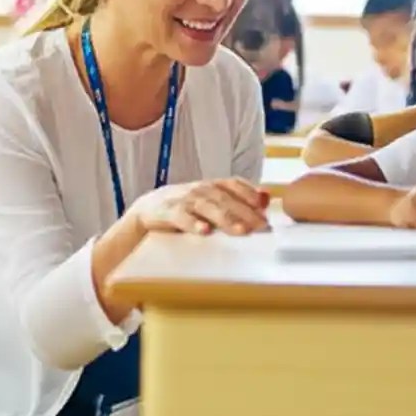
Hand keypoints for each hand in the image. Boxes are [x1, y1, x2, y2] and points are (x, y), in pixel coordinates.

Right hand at [132, 178, 269, 235]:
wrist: (148, 209)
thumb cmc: (186, 206)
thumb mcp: (212, 200)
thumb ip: (238, 199)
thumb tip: (266, 197)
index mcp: (212, 185)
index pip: (234, 185)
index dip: (250, 194)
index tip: (264, 207)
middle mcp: (201, 190)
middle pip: (225, 199)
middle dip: (245, 212)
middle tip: (260, 226)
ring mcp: (185, 200)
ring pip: (208, 208)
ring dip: (225, 219)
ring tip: (240, 231)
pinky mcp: (168, 212)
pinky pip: (182, 217)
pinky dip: (193, 223)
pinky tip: (204, 231)